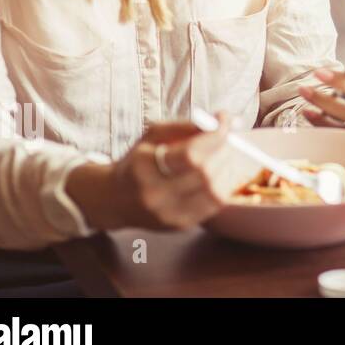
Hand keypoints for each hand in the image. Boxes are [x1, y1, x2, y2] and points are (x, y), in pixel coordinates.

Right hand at [67, 114, 240, 232]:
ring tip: (226, 154)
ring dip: (228, 168)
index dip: (215, 136)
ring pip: (214, 192)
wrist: (115, 199)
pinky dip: (224, 185)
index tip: (225, 119)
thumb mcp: (153, 135)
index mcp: (144, 167)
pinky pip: (214, 206)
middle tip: (229, 137)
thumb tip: (219, 121)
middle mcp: (154, 194)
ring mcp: (167, 214)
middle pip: (205, 173)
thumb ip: (184, 125)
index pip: (191, 155)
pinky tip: (221, 172)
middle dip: (224, 150)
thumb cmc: (139, 160)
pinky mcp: (179, 225)